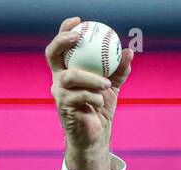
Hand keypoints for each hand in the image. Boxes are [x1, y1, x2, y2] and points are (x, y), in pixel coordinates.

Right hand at [45, 17, 134, 169]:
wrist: (96, 136)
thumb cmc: (101, 110)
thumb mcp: (111, 87)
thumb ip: (119, 70)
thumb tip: (128, 51)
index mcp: (67, 71)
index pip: (61, 47)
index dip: (65, 31)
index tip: (79, 21)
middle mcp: (59, 80)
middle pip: (52, 54)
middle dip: (62, 41)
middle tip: (79, 37)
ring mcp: (59, 94)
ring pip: (71, 76)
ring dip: (91, 78)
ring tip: (106, 83)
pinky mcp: (63, 108)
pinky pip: (80, 96)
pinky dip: (94, 97)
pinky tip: (101, 100)